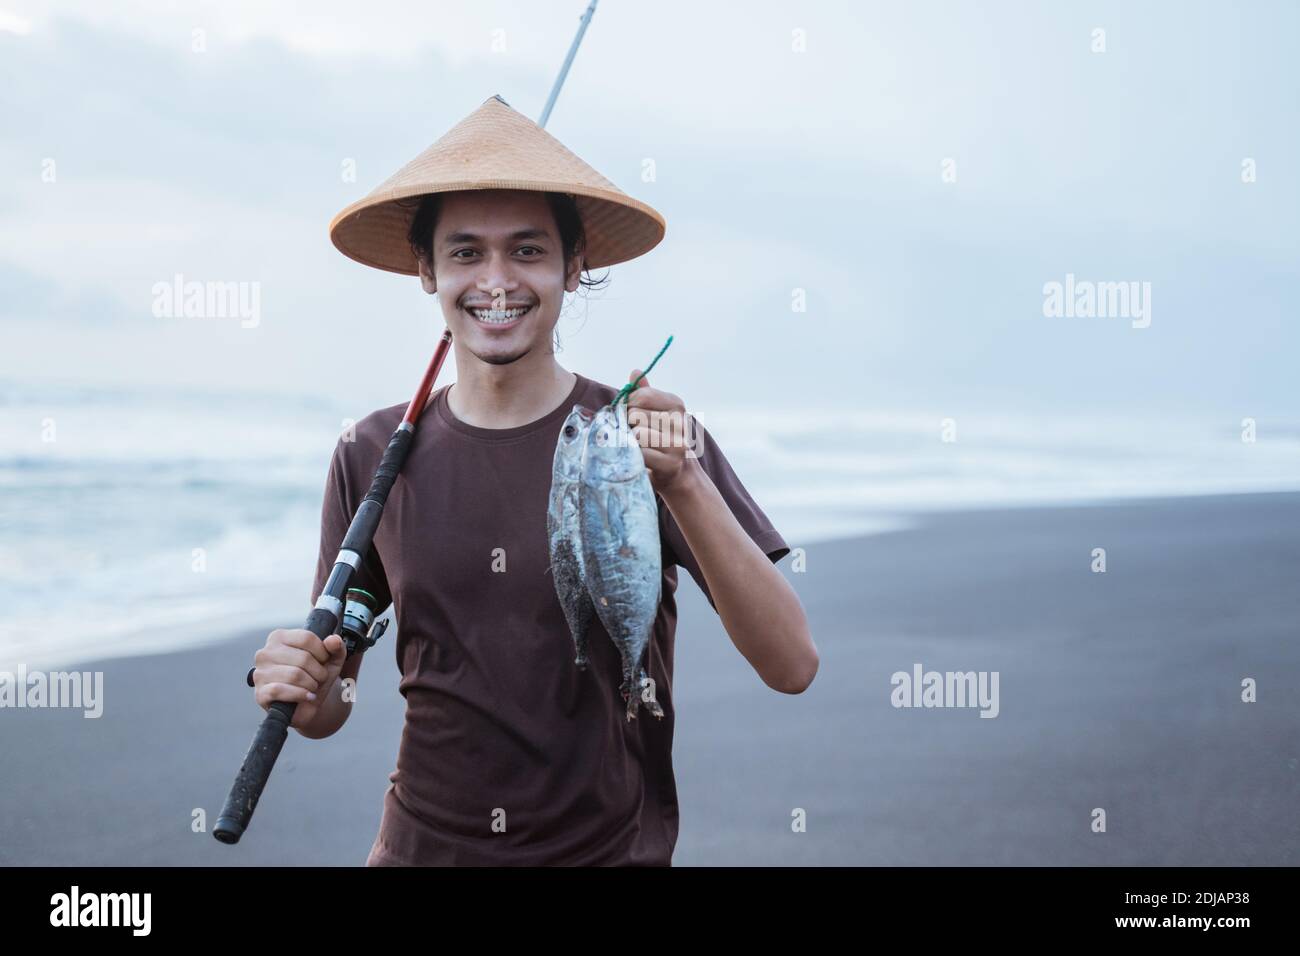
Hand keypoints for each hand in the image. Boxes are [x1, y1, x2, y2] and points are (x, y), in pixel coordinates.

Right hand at [251, 628, 347, 730]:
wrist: (306, 704)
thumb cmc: (315, 677)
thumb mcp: (331, 660)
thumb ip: (336, 647)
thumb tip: (334, 640)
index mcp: (279, 638)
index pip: (306, 637)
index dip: (322, 652)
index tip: (324, 661)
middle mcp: (265, 653)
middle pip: (303, 658)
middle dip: (318, 672)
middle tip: (318, 678)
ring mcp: (260, 673)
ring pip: (294, 675)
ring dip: (311, 684)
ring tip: (312, 687)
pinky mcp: (260, 693)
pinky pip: (281, 690)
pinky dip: (300, 695)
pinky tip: (307, 696)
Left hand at [623, 368, 699, 498]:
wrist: (677, 472)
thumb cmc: (659, 438)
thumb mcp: (653, 413)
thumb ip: (644, 394)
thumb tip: (635, 372)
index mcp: (676, 404)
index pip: (642, 395)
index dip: (628, 405)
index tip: (628, 415)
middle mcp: (681, 421)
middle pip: (637, 414)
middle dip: (627, 425)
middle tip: (632, 434)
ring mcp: (678, 443)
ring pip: (638, 434)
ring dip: (630, 441)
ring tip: (636, 446)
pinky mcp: (671, 463)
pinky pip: (641, 453)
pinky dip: (634, 455)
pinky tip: (640, 457)